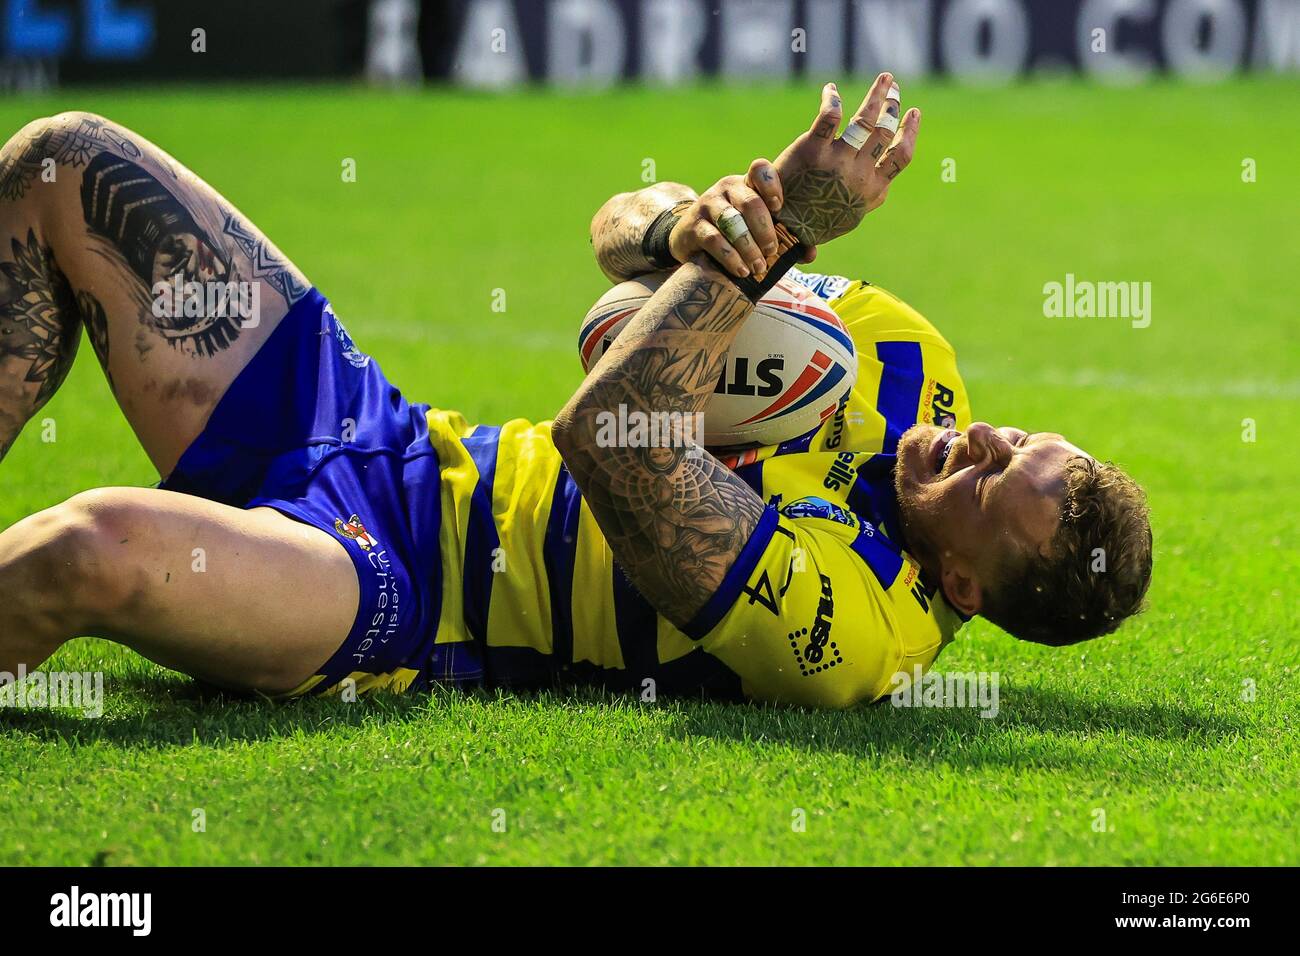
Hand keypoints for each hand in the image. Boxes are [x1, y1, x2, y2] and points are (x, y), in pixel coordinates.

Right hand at [668, 161, 805, 279]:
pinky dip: (731, 258)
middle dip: (765, 230)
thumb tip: (809, 253)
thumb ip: (783, 237)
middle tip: (772, 252)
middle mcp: (726, 189)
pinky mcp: (693, 225)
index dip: (772, 185)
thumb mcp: (756, 229)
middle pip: (750, 202)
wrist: (690, 240)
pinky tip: (741, 271)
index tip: (780, 207)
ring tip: (758, 267)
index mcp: (747, 185)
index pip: (760, 170)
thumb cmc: (732, 233)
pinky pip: (715, 240)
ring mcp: (708, 204)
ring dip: (749, 248)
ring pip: (732, 222)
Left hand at [773, 72, 920, 245]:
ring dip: (876, 96)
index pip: (900, 156)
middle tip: (893, 88)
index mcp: (873, 190)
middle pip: (884, 132)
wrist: (783, 233)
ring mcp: (837, 160)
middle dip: (892, 106)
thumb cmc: (814, 224)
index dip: (910, 132)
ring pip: (865, 121)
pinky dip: (832, 100)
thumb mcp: (850, 216)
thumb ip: (869, 198)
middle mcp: (860, 174)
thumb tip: (884, 186)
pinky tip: (830, 89)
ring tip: (885, 79)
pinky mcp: (813, 150)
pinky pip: (830, 116)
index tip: (914, 114)